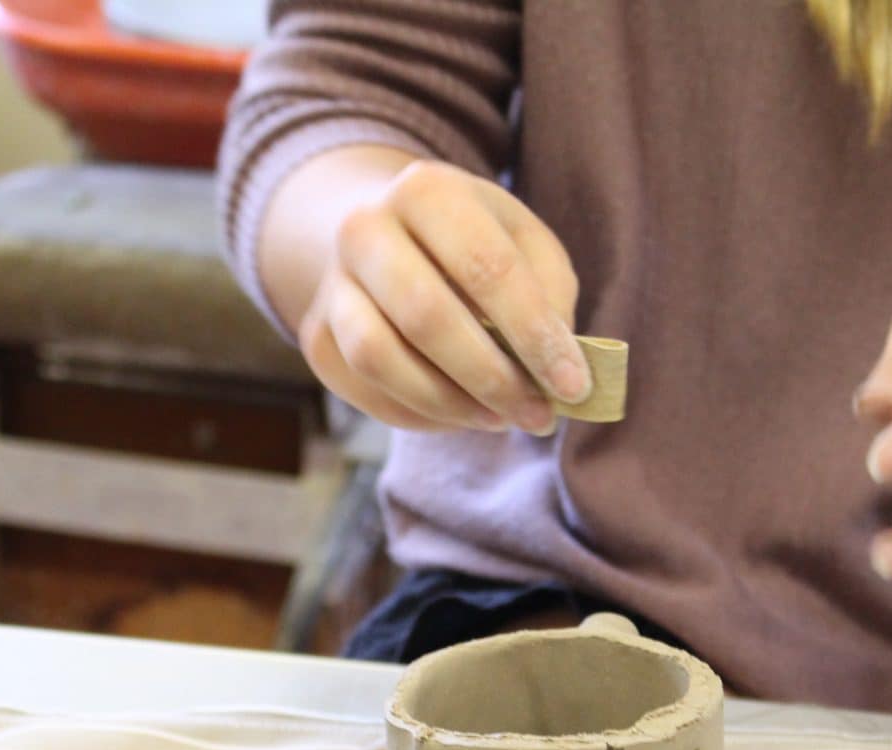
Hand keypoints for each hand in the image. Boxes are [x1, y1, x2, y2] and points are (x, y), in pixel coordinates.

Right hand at [297, 160, 591, 434]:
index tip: (574, 385)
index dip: (534, 334)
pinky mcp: (317, 337)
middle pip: (425, 316)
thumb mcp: (522, 243)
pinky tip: (459, 413)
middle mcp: (364, 228)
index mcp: (426, 189)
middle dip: (491, 378)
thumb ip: (549, 294)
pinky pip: (364, 389)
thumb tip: (556, 366)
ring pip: (379, 359)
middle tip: (537, 416)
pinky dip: (418, 413)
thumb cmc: (472, 243)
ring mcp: (331, 284)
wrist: (384, 234)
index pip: (486, 268)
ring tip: (499, 418)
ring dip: (449, 403)